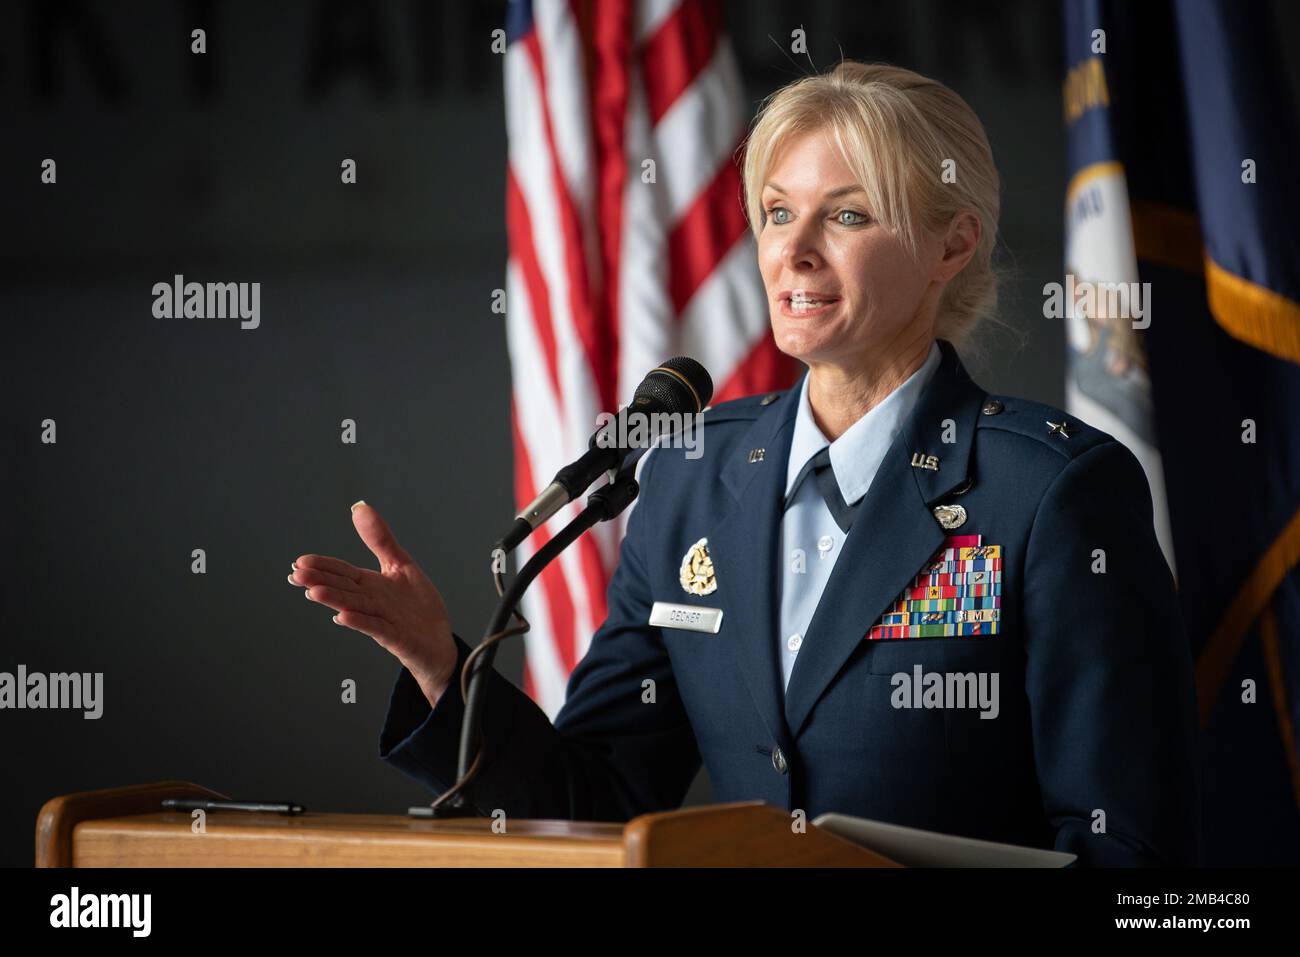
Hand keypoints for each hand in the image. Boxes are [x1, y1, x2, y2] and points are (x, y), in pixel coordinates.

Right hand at [289, 502, 457, 706]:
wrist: (438, 641)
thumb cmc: (417, 606)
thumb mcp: (401, 564)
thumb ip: (380, 539)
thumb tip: (359, 507)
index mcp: (370, 585)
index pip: (343, 572)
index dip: (323, 566)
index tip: (299, 562)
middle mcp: (371, 602)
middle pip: (344, 589)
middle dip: (320, 581)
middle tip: (296, 575)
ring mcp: (382, 620)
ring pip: (355, 607)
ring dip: (335, 600)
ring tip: (314, 592)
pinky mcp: (396, 637)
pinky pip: (377, 628)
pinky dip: (360, 622)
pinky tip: (343, 617)